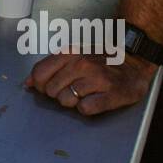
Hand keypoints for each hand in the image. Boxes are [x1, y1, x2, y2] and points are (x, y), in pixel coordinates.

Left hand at [24, 51, 156, 115]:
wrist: (135, 62)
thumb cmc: (102, 59)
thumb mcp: (74, 55)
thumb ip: (50, 66)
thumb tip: (28, 83)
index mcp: (70, 53)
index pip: (40, 74)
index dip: (41, 85)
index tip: (50, 86)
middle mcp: (82, 64)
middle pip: (52, 91)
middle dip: (59, 94)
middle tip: (73, 89)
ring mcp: (96, 79)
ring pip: (66, 101)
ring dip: (73, 102)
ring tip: (86, 93)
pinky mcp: (110, 94)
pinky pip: (85, 109)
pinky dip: (88, 108)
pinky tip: (96, 99)